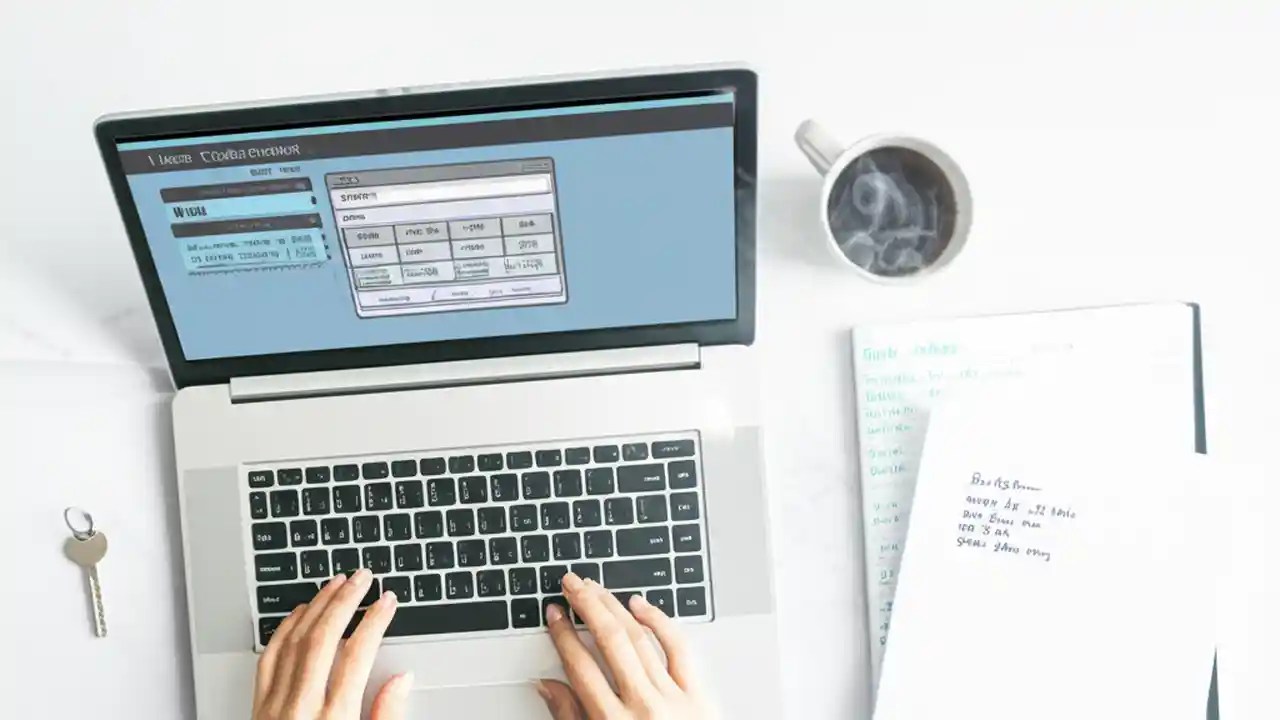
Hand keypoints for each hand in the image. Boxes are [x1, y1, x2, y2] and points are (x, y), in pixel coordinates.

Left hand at [253, 569, 411, 719]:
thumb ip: (386, 716)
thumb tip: (402, 680)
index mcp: (334, 718)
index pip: (357, 655)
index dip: (375, 621)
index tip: (387, 601)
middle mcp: (301, 707)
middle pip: (323, 638)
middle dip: (345, 601)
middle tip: (362, 578)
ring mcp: (275, 705)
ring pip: (294, 642)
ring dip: (317, 606)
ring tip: (335, 584)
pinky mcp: (258, 707)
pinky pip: (269, 658)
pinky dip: (285, 629)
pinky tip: (299, 612)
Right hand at [537, 573, 714, 719]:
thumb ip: (571, 719)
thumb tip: (547, 685)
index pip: (580, 667)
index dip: (562, 635)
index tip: (553, 615)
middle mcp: (643, 708)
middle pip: (609, 642)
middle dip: (586, 606)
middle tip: (571, 584)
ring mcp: (674, 699)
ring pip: (640, 638)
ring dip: (615, 606)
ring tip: (596, 587)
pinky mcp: (700, 696)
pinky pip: (679, 648)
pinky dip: (659, 621)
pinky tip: (640, 604)